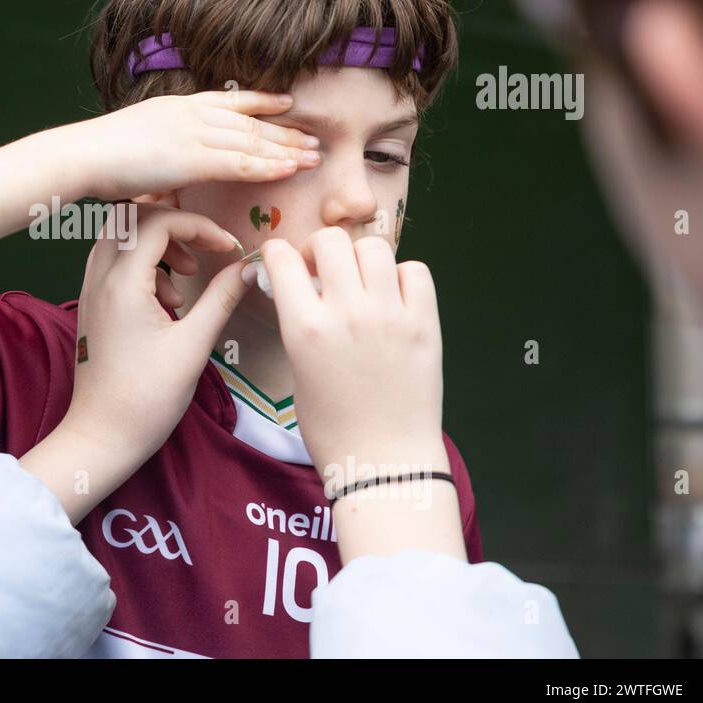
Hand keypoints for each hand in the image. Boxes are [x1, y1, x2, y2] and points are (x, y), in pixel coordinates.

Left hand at [20, 205, 251, 521]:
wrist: (102, 435)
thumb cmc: (147, 398)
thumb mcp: (194, 345)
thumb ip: (221, 298)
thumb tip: (248, 267)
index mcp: (123, 283)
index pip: (159, 221)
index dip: (199, 226)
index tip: (227, 249)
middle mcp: (99, 278)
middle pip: (131, 215)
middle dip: (174, 224)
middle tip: (202, 252)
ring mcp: (90, 290)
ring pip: (118, 235)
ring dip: (156, 243)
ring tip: (185, 279)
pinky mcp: (92, 305)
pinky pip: (112, 260)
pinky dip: (142, 263)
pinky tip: (167, 301)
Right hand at [78, 90, 318, 200]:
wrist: (81, 155)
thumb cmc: (96, 157)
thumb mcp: (134, 142)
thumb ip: (158, 149)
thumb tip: (164, 166)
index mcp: (177, 107)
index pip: (228, 100)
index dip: (261, 101)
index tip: (286, 103)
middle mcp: (191, 114)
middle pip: (249, 121)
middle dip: (284, 130)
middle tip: (313, 138)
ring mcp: (194, 134)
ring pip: (252, 141)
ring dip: (286, 149)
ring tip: (312, 157)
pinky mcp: (194, 159)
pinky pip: (241, 163)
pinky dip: (269, 166)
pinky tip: (289, 170)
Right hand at [258, 229, 444, 470]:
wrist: (385, 462)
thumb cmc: (332, 428)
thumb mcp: (299, 371)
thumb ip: (301, 326)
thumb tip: (306, 292)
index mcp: (305, 327)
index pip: (282, 259)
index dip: (276, 253)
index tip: (282, 262)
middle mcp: (347, 312)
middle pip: (331, 240)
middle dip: (320, 249)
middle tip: (323, 271)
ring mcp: (390, 315)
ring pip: (375, 247)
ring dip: (361, 258)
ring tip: (362, 281)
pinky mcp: (425, 324)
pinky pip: (415, 271)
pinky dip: (402, 276)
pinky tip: (394, 297)